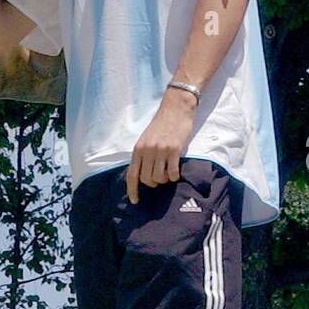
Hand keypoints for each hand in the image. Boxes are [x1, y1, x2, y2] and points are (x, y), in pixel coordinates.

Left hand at [126, 89, 196, 204]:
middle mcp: (147, 151)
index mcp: (138, 149)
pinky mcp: (174, 149)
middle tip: (160, 176)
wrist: (176, 108)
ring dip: (165, 180)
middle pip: (146, 179)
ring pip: (159, 178)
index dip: (132, 190)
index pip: (132, 175)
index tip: (134, 201)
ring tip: (168, 172)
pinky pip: (173, 172)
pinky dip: (175, 176)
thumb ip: (143, 155)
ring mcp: (161, 150)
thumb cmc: (161, 125)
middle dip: (153, 183)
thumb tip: (142, 175)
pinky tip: (176, 171)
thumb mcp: (146, 139)